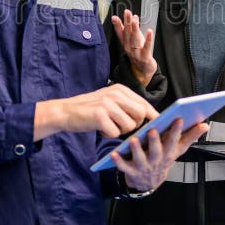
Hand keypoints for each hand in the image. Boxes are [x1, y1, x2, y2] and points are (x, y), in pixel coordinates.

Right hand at [34, 84, 159, 140]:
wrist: (65, 112)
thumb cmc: (90, 109)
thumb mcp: (110, 101)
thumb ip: (128, 106)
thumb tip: (151, 117)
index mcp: (120, 89)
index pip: (144, 103)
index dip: (153, 116)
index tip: (158, 125)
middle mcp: (116, 94)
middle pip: (141, 114)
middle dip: (135, 125)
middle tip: (121, 126)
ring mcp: (108, 104)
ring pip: (130, 125)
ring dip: (120, 131)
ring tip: (108, 126)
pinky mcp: (100, 115)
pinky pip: (115, 133)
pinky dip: (108, 135)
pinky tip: (100, 129)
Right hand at [110, 9, 157, 85]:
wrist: (143, 71)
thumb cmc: (139, 53)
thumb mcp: (135, 40)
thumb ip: (134, 28)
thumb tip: (134, 16)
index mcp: (126, 43)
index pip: (120, 33)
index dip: (117, 25)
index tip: (114, 17)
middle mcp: (129, 48)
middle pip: (127, 34)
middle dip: (127, 22)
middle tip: (127, 13)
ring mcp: (136, 53)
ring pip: (134, 40)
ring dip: (134, 29)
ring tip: (135, 21)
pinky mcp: (144, 57)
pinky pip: (146, 47)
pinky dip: (148, 39)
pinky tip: (149, 32)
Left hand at [111, 118, 208, 191]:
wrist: (149, 182)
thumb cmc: (164, 159)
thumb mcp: (178, 150)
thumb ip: (191, 137)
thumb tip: (205, 125)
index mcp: (168, 154)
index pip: (174, 142)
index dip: (177, 131)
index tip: (178, 118)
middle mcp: (156, 161)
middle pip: (157, 151)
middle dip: (155, 141)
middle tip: (153, 130)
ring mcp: (143, 167)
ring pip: (140, 159)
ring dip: (137, 150)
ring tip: (133, 139)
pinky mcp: (131, 172)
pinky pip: (124, 167)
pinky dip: (118, 161)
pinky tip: (113, 154)